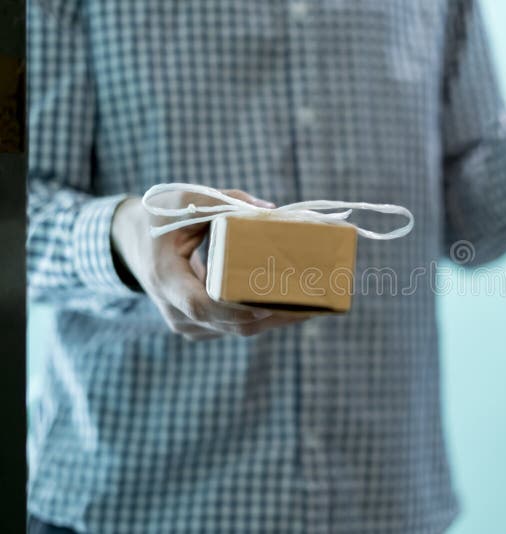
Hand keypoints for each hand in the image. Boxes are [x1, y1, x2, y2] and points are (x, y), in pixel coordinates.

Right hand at [111, 189, 308, 340]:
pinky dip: (262, 319)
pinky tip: (293, 309)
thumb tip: (271, 211)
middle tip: (311, 303)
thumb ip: (225, 201)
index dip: (235, 308)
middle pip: (227, 323)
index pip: (201, 304)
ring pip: (234, 330)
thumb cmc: (162, 217)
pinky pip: (232, 328)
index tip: (270, 301)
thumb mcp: (185, 200)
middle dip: (272, 316)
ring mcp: (185, 323)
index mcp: (165, 277)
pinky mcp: (198, 326)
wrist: (134, 243)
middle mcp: (173, 309)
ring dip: (273, 321)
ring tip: (313, 306)